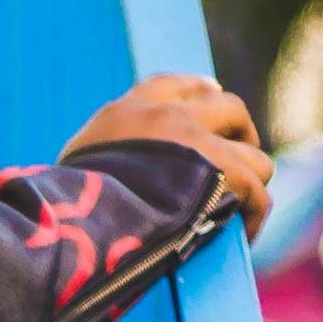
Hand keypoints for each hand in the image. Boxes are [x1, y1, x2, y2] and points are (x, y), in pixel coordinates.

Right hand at [60, 71, 273, 240]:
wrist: (80, 222)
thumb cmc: (63, 213)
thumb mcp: (73, 174)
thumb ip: (102, 164)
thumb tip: (105, 187)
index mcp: (126, 112)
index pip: (172, 85)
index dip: (199, 89)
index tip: (213, 92)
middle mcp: (168, 116)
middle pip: (229, 108)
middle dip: (241, 133)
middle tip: (241, 161)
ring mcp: (199, 141)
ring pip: (253, 156)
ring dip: (251, 184)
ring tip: (242, 210)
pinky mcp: (225, 172)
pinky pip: (258, 193)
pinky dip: (255, 217)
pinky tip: (245, 236)